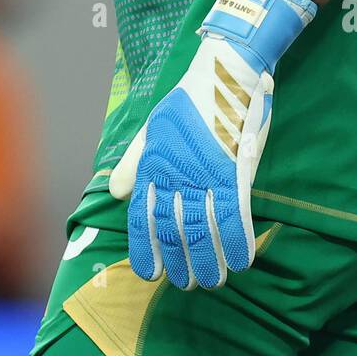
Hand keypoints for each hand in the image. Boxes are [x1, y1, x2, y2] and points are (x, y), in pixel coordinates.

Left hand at [109, 0, 315, 289]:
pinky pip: (234, 214)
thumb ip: (133, 161)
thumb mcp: (152, 127)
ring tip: (212, 281)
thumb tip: (116, 193)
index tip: (150, 272)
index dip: (147, 247)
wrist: (224, 72)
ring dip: (209, 260)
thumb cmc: (189, 100)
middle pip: (174, 228)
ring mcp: (205, 172)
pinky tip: (241, 260)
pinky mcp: (233, 169)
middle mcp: (175, 172)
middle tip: (186, 283)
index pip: (144, 215)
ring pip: (203, 228)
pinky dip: (237, 241)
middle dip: (180, 261)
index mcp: (153, 163)